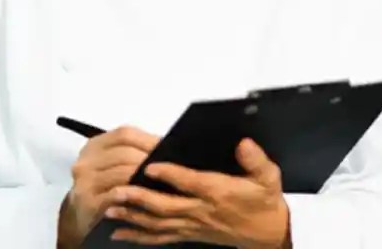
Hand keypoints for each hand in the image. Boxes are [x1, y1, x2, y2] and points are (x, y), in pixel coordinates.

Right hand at [57, 125, 159, 247]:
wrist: (81, 218)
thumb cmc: (104, 188)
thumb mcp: (113, 165)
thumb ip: (134, 152)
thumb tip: (168, 145)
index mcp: (94, 145)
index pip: (124, 134)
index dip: (149, 140)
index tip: (169, 148)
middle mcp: (85, 161)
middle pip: (125, 153)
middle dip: (150, 160)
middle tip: (170, 168)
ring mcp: (84, 182)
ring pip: (123, 173)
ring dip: (145, 178)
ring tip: (163, 182)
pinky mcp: (87, 203)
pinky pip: (116, 194)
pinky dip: (134, 194)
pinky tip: (146, 197)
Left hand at [104, 138, 290, 248]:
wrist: (268, 233)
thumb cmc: (265, 201)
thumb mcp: (269, 177)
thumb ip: (256, 159)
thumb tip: (244, 143)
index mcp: (218, 192)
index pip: (190, 182)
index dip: (170, 175)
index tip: (150, 165)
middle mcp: (201, 210)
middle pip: (166, 206)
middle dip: (140, 198)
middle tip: (119, 190)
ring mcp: (193, 225)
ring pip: (158, 223)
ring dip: (134, 216)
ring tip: (111, 207)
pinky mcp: (189, 234)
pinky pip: (160, 237)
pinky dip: (139, 235)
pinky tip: (119, 231)